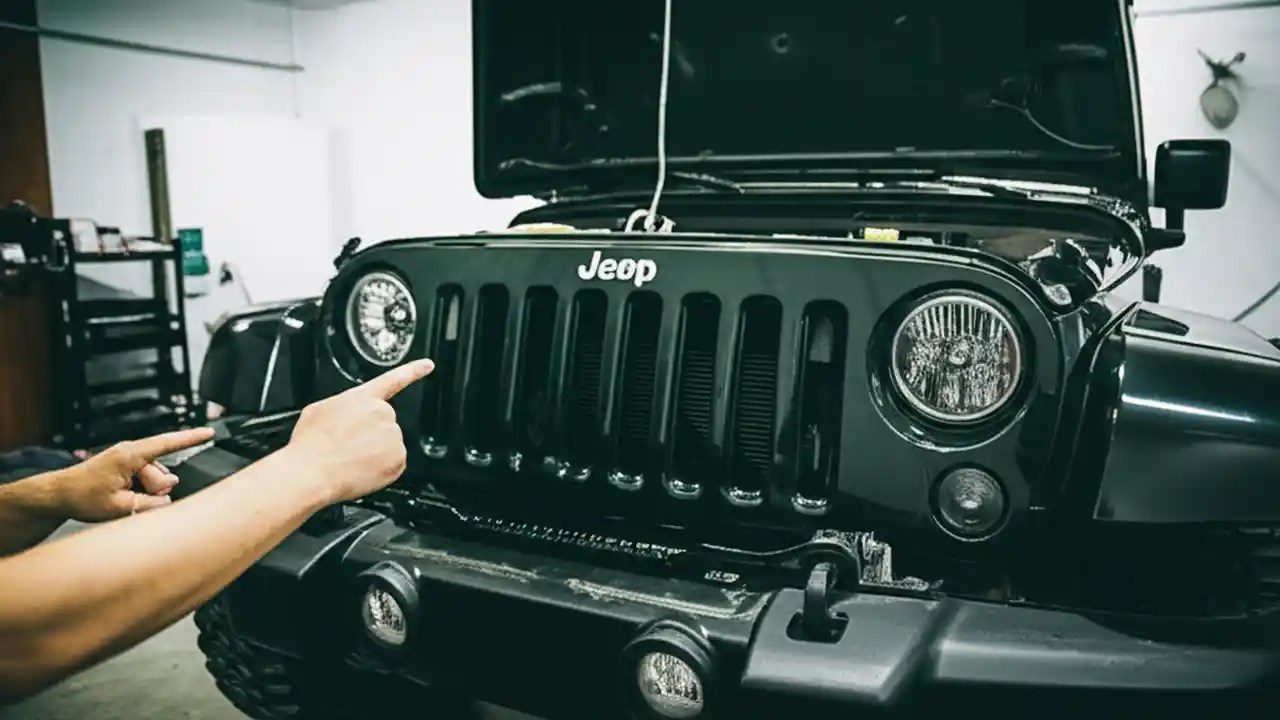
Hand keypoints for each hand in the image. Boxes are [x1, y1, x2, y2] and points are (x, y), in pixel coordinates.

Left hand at [54, 428, 216, 521]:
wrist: (58, 495)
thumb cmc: (82, 496)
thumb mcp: (120, 505)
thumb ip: (150, 503)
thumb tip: (168, 499)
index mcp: (130, 455)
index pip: (168, 443)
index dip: (192, 438)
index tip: (210, 432)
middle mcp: (130, 452)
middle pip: (161, 471)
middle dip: (157, 488)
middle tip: (137, 502)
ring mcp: (127, 459)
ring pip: (154, 477)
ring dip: (148, 492)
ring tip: (126, 501)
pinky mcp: (124, 466)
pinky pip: (144, 478)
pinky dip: (141, 490)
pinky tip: (127, 498)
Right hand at [283, 358, 433, 504]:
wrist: (312, 471)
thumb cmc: (310, 443)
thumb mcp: (319, 409)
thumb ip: (344, 406)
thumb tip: (347, 414)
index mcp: (363, 398)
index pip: (393, 380)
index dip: (413, 371)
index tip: (428, 365)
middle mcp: (382, 413)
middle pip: (385, 423)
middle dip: (371, 434)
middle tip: (348, 446)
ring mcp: (393, 436)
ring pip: (389, 444)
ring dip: (375, 452)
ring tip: (350, 459)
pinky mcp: (398, 459)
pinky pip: (393, 464)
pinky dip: (381, 469)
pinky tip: (360, 470)